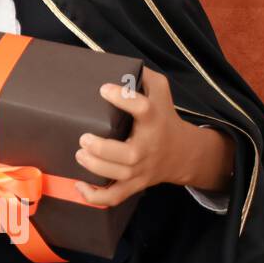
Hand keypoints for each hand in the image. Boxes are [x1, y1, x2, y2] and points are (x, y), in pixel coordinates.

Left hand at [73, 67, 234, 205]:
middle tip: (85, 136)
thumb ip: (145, 76)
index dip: (124, 98)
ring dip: (95, 167)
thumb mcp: (161, 92)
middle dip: (102, 148)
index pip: (143, 109)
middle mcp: (148, 148)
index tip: (104, 89)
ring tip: (80, 153)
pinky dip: (95, 197)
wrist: (184, 154)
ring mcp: (140, 170)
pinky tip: (79, 185)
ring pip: (118, 176)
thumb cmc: (164, 118)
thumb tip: (122, 64)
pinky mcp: (134, 185)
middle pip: (128, 154)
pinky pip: (114, 197)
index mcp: (154, 121)